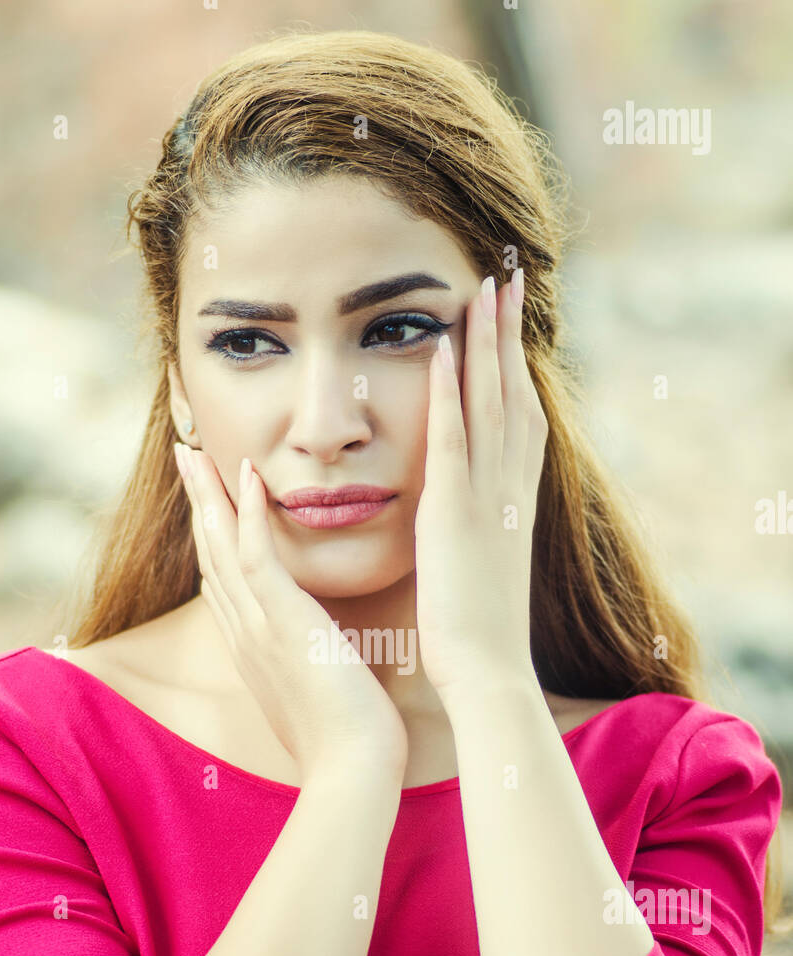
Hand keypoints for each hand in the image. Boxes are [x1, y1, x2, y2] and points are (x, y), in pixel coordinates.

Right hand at [175, 445, 408, 782]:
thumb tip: (327, 655)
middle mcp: (245, 635)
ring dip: (208, 495)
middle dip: (199, 505)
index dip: (214, 537)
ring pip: (222, 548)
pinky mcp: (283, 623)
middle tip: (186, 458)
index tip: (210, 502)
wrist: (353, 770)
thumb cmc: (350, 742)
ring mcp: (258, 628)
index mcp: (254, 651)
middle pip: (210, 557)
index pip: (225, 582)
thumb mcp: (322, 695)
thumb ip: (314, 667)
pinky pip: (257, 556)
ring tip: (196, 450)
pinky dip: (249, 513)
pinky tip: (245, 474)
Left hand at [413, 269, 547, 709]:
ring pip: (490, 402)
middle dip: (508, 334)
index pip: (518, 417)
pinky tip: (442, 349)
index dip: (516, 365)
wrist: (489, 672)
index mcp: (512, 500)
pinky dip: (450, 392)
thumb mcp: (483, 565)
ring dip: (486, 342)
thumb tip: (468, 511)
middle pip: (513, 393)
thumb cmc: (479, 630)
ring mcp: (485, 497)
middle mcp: (508, 488)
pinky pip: (452, 440)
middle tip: (506, 277)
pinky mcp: (454, 513)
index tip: (511, 322)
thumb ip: (478, 527)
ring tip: (483, 287)